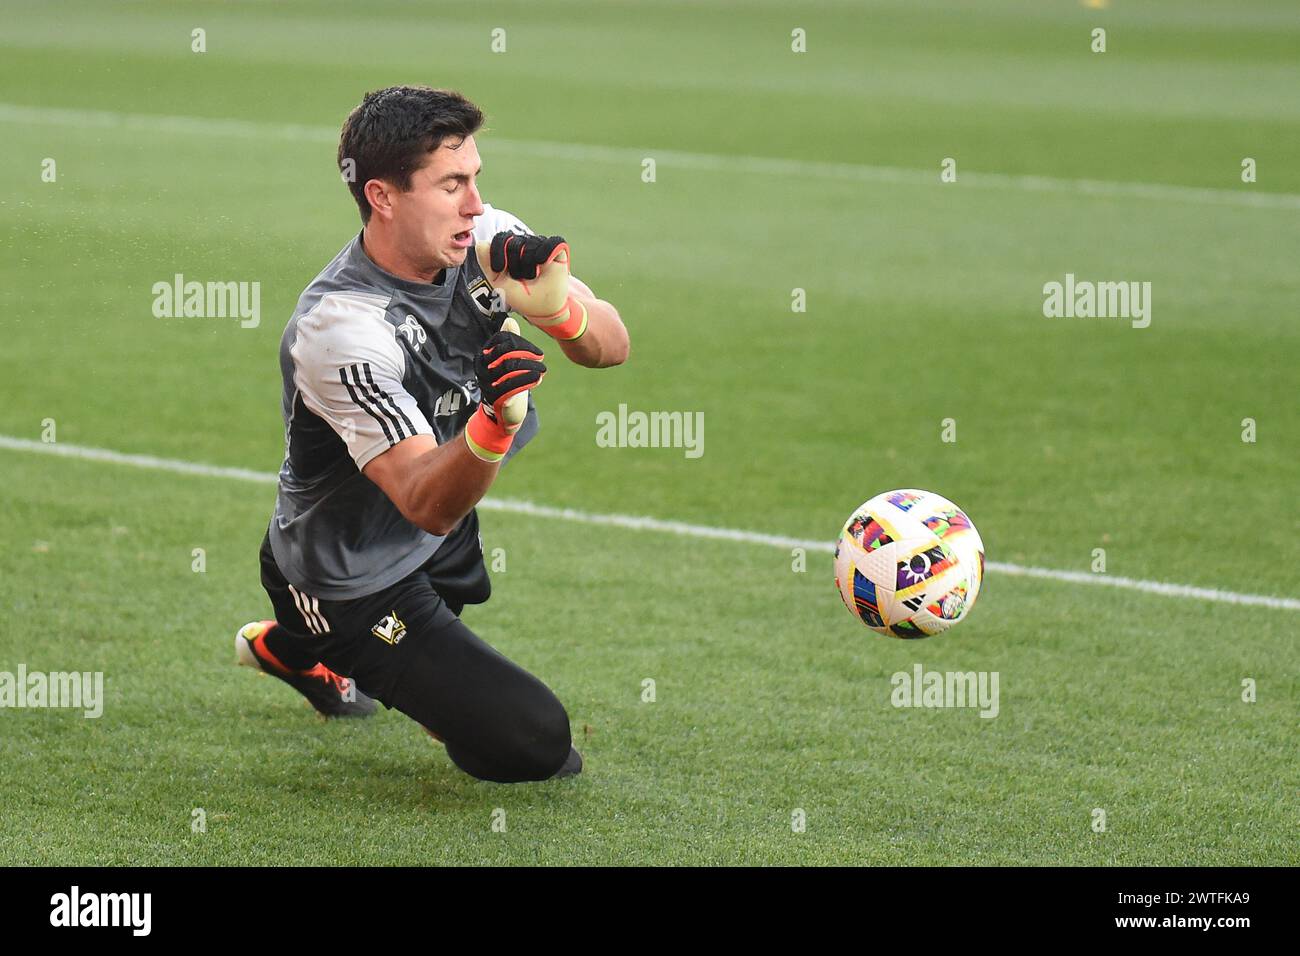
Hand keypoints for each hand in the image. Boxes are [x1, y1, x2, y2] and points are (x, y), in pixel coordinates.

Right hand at [464, 326, 544, 461]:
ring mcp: (486, 383)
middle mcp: (482, 368)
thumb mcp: (509, 362)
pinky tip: (538, 379)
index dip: (521, 343)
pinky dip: (527, 380)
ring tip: (542, 370)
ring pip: (509, 368)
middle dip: (527, 354)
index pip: (501, 340)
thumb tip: (510, 321)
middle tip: (541, 360)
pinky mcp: (494, 398)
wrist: (503, 415)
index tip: (537, 352)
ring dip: (530, 367)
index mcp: (484, 356)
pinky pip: (511, 386)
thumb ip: (509, 342)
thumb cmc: (508, 383)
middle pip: (505, 353)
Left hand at [475, 231, 587, 340]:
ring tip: (533, 277)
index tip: (499, 269)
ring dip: (530, 264)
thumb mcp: (499, 283)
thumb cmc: (521, 297)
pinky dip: (546, 251)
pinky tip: (542, 262)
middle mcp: (525, 244)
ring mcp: (542, 246)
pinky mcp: (558, 249)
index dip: (497, 252)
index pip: (501, 238)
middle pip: (514, 242)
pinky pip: (552, 242)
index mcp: (510, 249)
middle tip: (520, 278)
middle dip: (515, 264)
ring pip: (531, 243)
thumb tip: (480, 243)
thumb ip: (487, 263)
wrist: (543, 309)